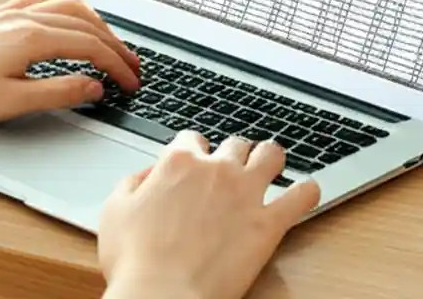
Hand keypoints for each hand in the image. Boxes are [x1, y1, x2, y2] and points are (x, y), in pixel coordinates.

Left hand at [0, 0, 139, 130]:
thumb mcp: (12, 103)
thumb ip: (59, 92)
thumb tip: (95, 87)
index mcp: (31, 37)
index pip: (90, 46)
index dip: (117, 65)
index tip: (132, 83)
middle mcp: (23, 17)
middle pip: (85, 22)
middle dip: (115, 44)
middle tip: (132, 67)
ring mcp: (9, 12)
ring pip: (67, 6)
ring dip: (95, 23)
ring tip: (111, 44)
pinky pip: (42, 0)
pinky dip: (66, 8)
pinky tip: (69, 17)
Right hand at [99, 132, 320, 298]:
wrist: (162, 296)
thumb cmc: (135, 262)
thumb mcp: (115, 212)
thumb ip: (132, 183)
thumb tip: (148, 175)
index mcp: (178, 163)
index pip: (191, 139)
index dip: (193, 151)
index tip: (194, 163)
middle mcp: (216, 169)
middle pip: (234, 144)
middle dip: (233, 155)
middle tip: (232, 171)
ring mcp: (246, 193)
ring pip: (271, 154)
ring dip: (271, 158)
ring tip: (271, 168)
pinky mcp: (269, 223)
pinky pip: (302, 195)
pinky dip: (307, 191)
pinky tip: (306, 192)